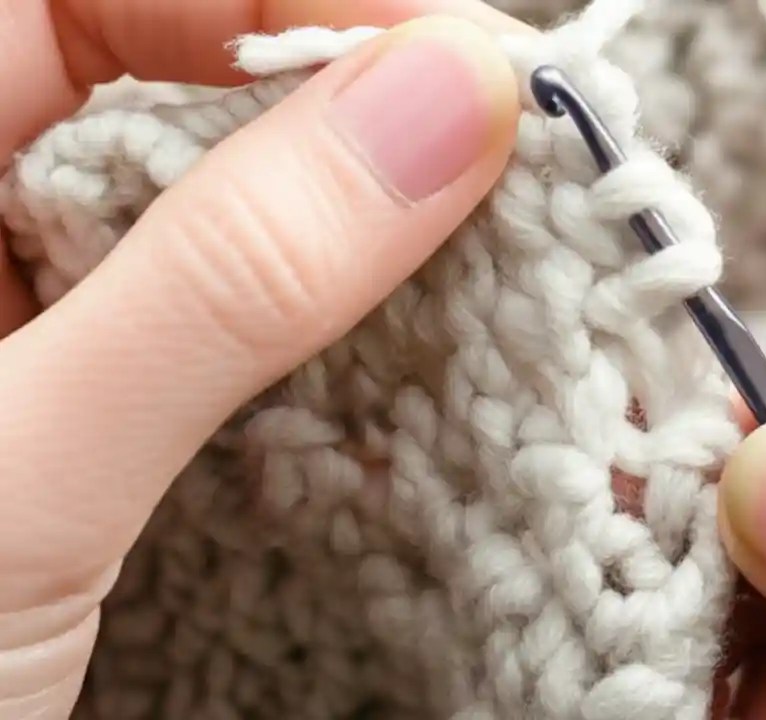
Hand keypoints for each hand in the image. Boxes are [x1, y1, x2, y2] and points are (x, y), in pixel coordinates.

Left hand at [0, 2, 521, 715]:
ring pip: (216, 198)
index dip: (288, 1)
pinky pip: (227, 319)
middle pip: (174, 74)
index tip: (467, 68)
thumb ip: (226, 282)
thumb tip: (448, 99)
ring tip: (498, 253)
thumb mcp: (18, 487)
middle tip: (511, 154)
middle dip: (352, 102)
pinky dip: (335, 331)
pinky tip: (414, 360)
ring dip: (363, 221)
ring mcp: (28, 320)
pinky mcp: (91, 410)